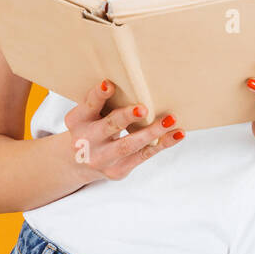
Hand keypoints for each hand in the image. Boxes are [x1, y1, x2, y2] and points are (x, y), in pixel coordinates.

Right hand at [63, 80, 184, 179]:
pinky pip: (143, 155)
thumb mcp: (89, 114)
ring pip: (128, 144)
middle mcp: (86, 140)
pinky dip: (163, 143)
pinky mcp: (117, 170)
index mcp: (77, 121)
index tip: (110, 85)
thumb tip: (138, 83)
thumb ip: (104, 101)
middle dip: (126, 117)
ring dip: (151, 132)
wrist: (80, 162)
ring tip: (170, 120)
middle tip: (143, 109)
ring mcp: (101, 158)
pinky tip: (177, 134)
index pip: (88, 105)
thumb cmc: (93, 127)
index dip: (99, 95)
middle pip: (109, 126)